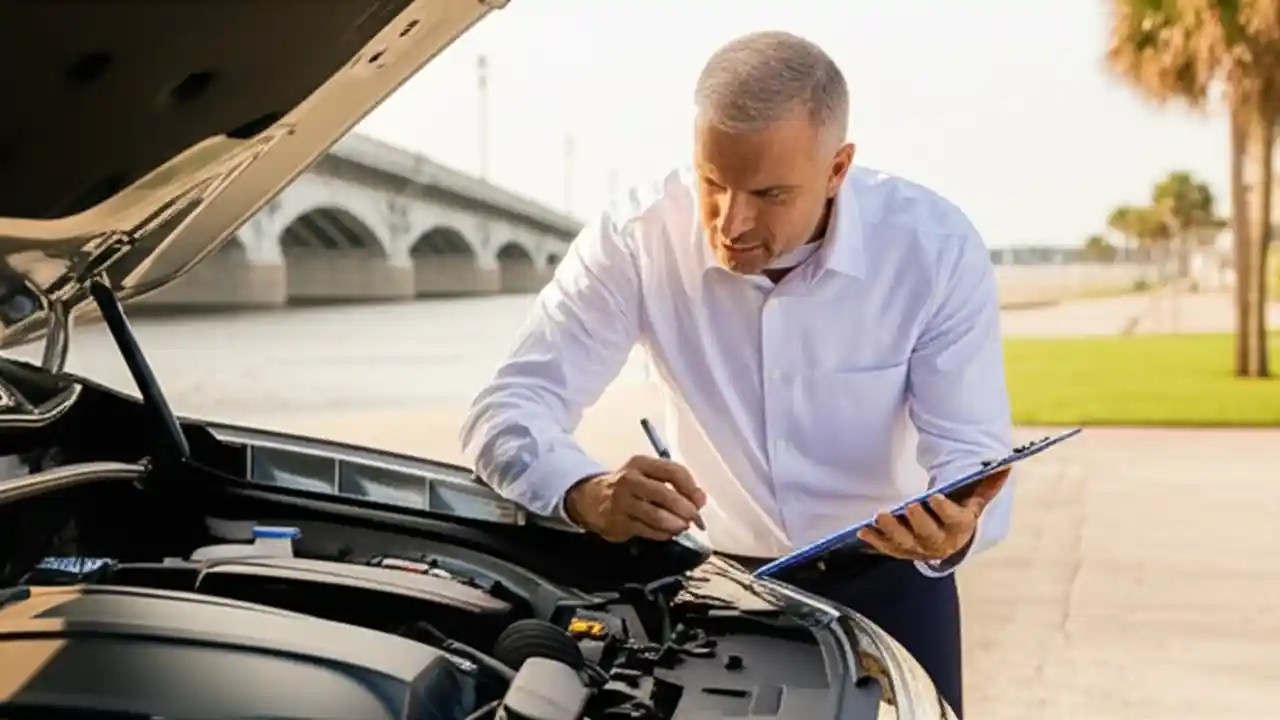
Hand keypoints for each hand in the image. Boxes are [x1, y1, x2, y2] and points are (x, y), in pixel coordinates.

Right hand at [564, 455, 706, 542]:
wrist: (590, 498)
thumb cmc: (630, 486)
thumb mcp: (649, 476)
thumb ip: (677, 484)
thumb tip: (701, 499)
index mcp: (641, 464)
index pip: (673, 471)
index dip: (691, 487)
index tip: (699, 500)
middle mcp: (629, 480)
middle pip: (665, 494)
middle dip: (685, 509)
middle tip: (695, 519)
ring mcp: (621, 502)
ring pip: (656, 516)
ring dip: (675, 524)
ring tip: (682, 527)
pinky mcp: (617, 523)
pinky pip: (647, 531)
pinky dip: (662, 534)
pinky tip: (667, 533)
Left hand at [856, 468, 1009, 562]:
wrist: (950, 537)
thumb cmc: (961, 510)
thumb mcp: (976, 498)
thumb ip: (988, 483)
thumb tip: (1006, 466)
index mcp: (960, 528)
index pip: (954, 520)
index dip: (944, 510)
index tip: (934, 496)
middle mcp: (940, 543)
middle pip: (927, 535)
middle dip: (916, 521)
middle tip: (908, 506)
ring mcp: (919, 549)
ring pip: (904, 543)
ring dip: (891, 530)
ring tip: (879, 515)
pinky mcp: (902, 550)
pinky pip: (888, 547)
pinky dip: (875, 540)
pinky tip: (863, 530)